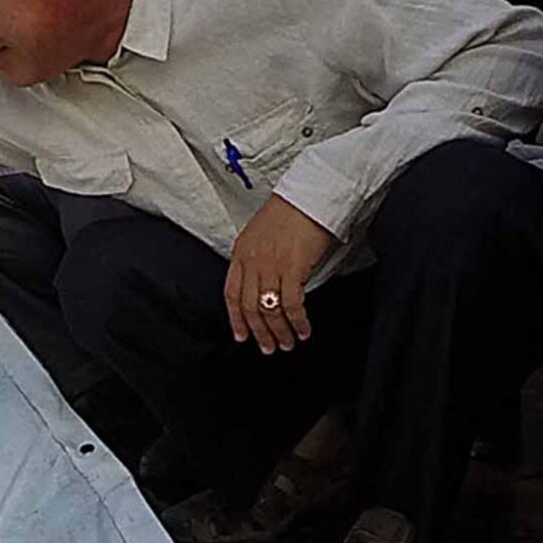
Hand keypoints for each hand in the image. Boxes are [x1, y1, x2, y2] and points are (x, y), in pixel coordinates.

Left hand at [224, 194, 335, 354]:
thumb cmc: (292, 210)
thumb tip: (266, 285)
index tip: (242, 335)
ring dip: (279, 331)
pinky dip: (297, 322)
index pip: (232, 294)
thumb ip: (258, 259)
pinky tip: (303, 329)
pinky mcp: (292, 269)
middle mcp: (253, 261)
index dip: (236, 319)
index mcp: (241, 252)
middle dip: (260, 333)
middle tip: (269, 347)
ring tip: (288, 343)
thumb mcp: (261, 234)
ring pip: (269, 310)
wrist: (310, 195)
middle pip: (250, 307)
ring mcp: (271, 266)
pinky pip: (291, 305)